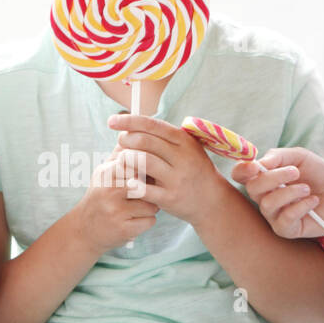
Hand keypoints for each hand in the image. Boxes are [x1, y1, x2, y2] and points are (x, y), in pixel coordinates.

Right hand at [73, 152, 159, 252]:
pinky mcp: (124, 229)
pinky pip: (150, 221)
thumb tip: (134, 128)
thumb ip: (120, 154)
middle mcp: (109, 191)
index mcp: (107, 174)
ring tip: (138, 208)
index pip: (137, 163)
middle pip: (147, 182)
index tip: (145, 175)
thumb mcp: (104, 173)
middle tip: (146, 191)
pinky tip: (134, 221)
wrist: (83, 230)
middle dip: (152, 187)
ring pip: (153, 203)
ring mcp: (116, 211)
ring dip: (151, 206)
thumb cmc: (99, 197)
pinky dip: (146, 222)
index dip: (147, 169)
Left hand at [109, 114, 225, 226]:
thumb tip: (131, 124)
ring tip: (123, 161)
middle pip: (144, 141)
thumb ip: (164, 137)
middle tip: (120, 142)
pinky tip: (128, 181)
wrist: (212, 201)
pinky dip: (131, 183)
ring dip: (126, 159)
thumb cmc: (192, 170)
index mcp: (184, 141)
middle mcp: (182, 157)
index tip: (111, 121)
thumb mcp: (186, 148)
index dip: (128, 121)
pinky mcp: (170, 198)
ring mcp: (176, 178)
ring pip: (142, 161)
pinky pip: (143, 188)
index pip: (152, 125)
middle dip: (126, 139)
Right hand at [233, 147, 323, 245]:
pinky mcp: (286, 230)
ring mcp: (274, 214)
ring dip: (290, 193)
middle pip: (252, 188)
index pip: (241, 175)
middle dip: (273, 178)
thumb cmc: (321, 176)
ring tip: (307, 188)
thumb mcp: (301, 158)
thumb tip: (259, 163)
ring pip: (267, 204)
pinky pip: (283, 219)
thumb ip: (279, 156)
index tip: (255, 166)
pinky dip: (300, 207)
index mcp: (265, 177)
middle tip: (295, 172)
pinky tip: (313, 201)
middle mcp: (265, 196)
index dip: (242, 170)